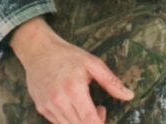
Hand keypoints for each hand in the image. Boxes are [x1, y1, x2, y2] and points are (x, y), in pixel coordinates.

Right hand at [10, 18, 132, 123]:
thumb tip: (128, 95)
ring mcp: (48, 106)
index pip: (90, 121)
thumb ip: (111, 81)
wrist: (37, 49)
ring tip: (87, 108)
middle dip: (96, 122)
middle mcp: (59, 101)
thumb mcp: (91, 62)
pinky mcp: (41, 108)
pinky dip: (70, 121)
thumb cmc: (65, 55)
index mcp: (73, 89)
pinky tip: (74, 107)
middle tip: (100, 109)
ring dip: (83, 123)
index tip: (105, 115)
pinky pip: (59, 123)